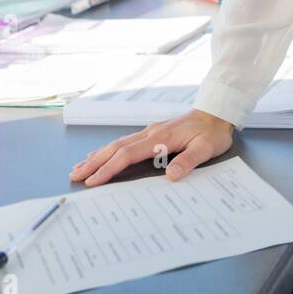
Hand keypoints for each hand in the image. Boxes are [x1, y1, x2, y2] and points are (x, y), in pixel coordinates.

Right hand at [69, 109, 234, 185]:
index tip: (93, 180)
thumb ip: (188, 161)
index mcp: (160, 138)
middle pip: (116, 148)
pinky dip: (108, 150)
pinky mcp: (152, 133)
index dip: (109, 168)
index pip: (128, 154)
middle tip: (75, 175)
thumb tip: (170, 175)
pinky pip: (124, 142)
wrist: (217, 113)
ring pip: (117, 144)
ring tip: (79, 167)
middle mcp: (150, 133)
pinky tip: (101, 154)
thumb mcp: (207, 148)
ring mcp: (150, 132)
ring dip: (97, 156)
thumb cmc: (212, 133)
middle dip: (94, 163)